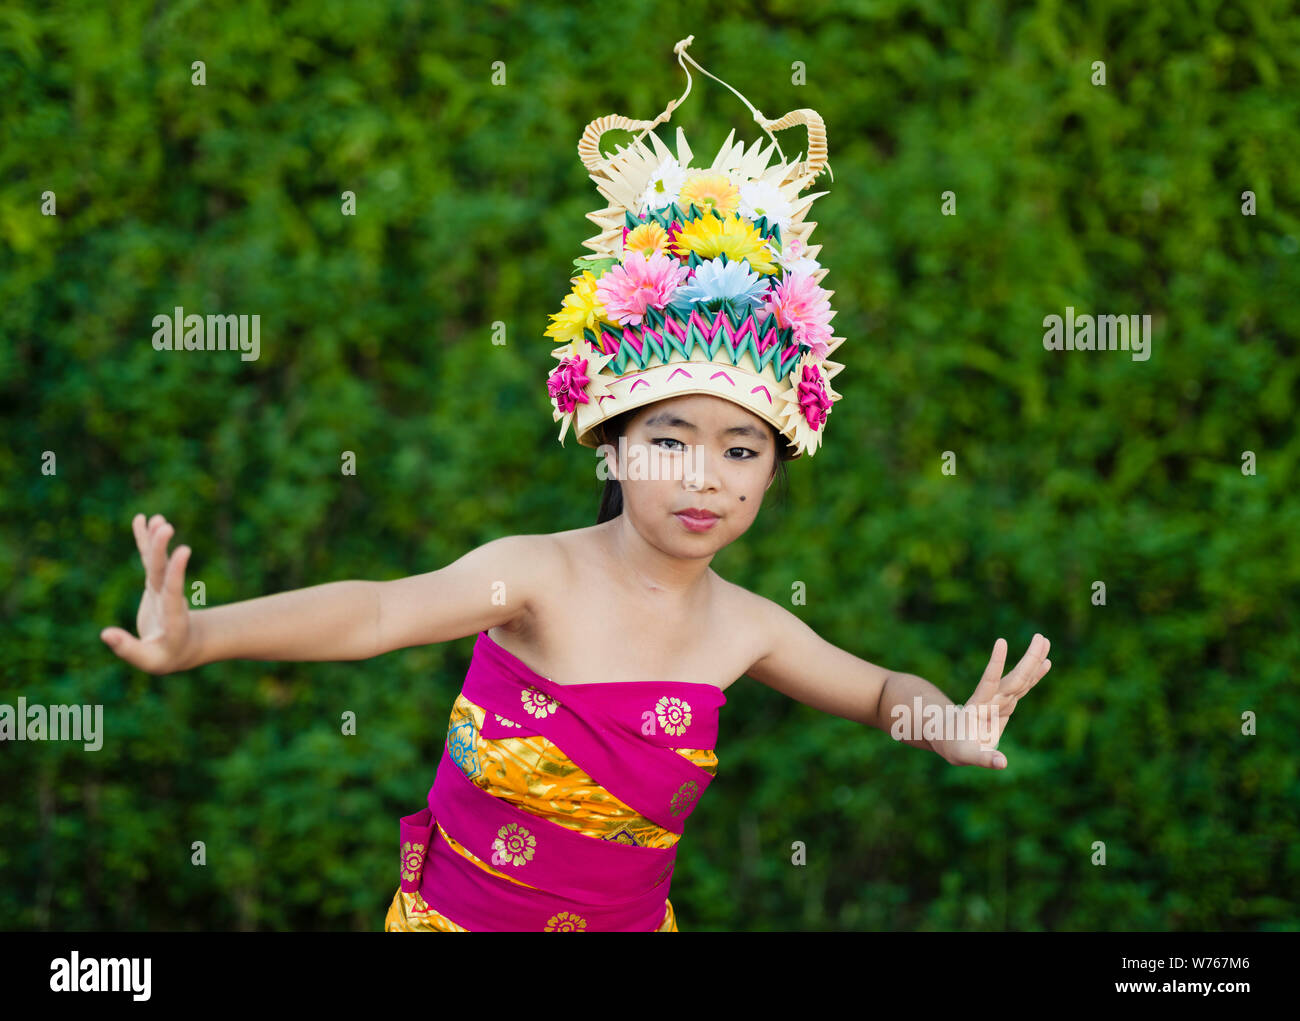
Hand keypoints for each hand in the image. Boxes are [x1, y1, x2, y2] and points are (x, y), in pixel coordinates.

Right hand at [100, 513, 196, 673]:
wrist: (185, 645)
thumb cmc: (166, 656)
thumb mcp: (151, 661)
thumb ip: (129, 649)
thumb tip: (105, 634)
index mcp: (173, 617)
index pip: (175, 591)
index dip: (177, 572)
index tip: (183, 550)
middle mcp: (169, 598)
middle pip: (164, 571)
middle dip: (162, 550)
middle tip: (165, 526)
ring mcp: (162, 588)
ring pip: (157, 562)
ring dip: (156, 541)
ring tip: (157, 519)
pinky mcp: (154, 584)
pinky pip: (148, 559)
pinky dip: (145, 541)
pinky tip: (142, 520)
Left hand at [942, 633, 1051, 769]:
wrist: (949, 738)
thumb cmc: (954, 746)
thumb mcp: (964, 755)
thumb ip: (983, 759)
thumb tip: (1002, 763)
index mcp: (979, 707)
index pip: (989, 682)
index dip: (995, 664)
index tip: (1001, 641)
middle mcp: (991, 699)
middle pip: (1012, 678)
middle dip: (1027, 660)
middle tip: (1041, 637)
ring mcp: (999, 700)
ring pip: (1020, 679)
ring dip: (1032, 661)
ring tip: (1044, 640)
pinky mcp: (1007, 705)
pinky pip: (1023, 687)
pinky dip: (1035, 676)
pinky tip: (1046, 662)